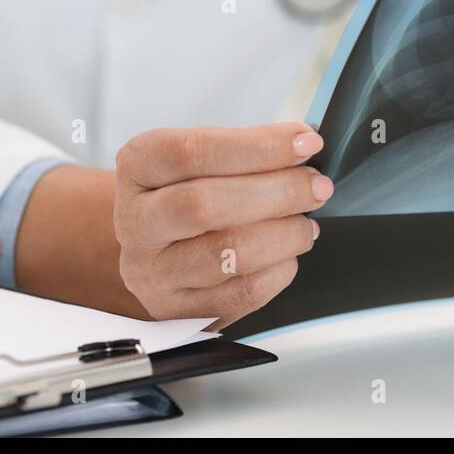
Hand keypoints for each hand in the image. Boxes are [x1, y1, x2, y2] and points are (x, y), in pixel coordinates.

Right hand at [113, 123, 332, 326]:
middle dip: (278, 192)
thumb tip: (305, 147)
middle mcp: (136, 221)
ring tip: (307, 224)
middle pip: (205, 205)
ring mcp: (152, 272)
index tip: (307, 143)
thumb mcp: (205, 158)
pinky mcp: (179, 311)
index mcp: (138, 166)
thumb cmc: (191, 190)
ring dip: (285, 234)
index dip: (258, 147)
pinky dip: (280, 269)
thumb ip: (249, 150)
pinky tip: (288, 253)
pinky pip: (244, 293)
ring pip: (229, 253)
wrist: (159, 246)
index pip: (191, 152)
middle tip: (317, 186)